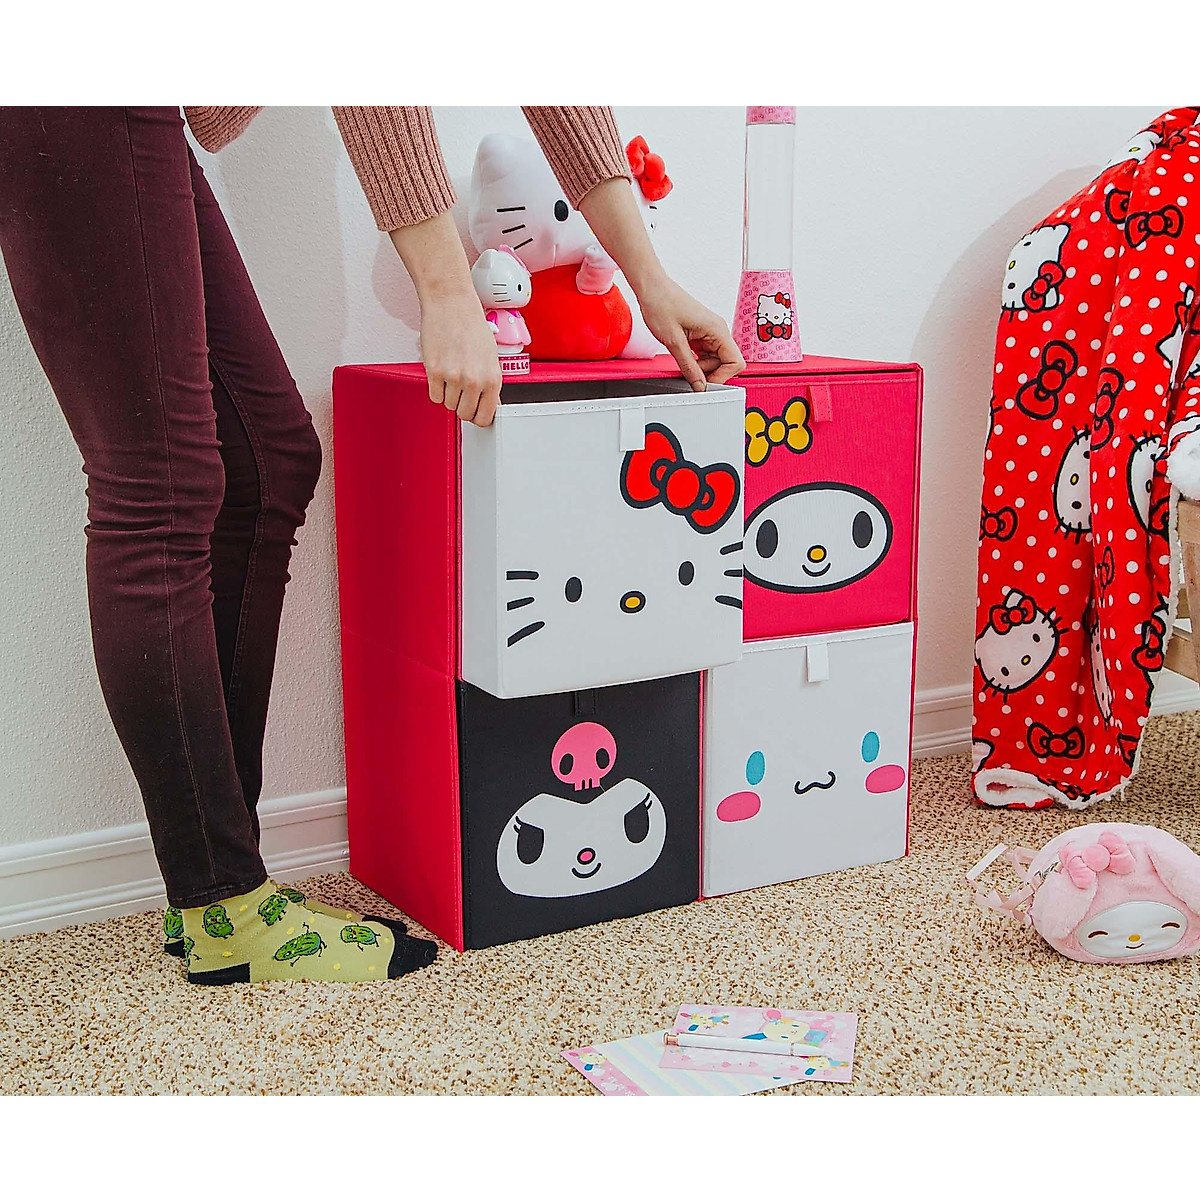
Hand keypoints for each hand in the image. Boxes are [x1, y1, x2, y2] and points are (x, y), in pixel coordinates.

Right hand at [388, 211, 503, 426]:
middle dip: (461, 406)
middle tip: (460, 392)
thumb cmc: (470, 324)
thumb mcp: (491, 356)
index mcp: (492, 378)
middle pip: (464, 414)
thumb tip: (486, 402)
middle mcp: (474, 381)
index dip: (478, 417)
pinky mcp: (435, 372)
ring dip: (448, 394)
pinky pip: (434, 396)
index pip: (485, 417)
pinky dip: (435, 388)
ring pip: (448, 405)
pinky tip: (441, 372)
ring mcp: (454, 378)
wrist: (451, 303)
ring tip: (451, 374)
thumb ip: (488, 381)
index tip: (474, 412)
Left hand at [635, 275, 745, 390]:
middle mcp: (717, 330)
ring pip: (715, 360)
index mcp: (717, 329)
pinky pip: (705, 354)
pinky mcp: (701, 334)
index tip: (706, 383)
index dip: (722, 377)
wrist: (651, 288)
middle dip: (709, 372)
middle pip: (726, 363)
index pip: (736, 362)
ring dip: (701, 367)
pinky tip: (683, 356)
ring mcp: (710, 332)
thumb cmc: (662, 304)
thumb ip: (689, 367)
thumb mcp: (674, 342)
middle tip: (690, 373)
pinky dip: (695, 361)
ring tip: (682, 360)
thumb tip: (699, 385)